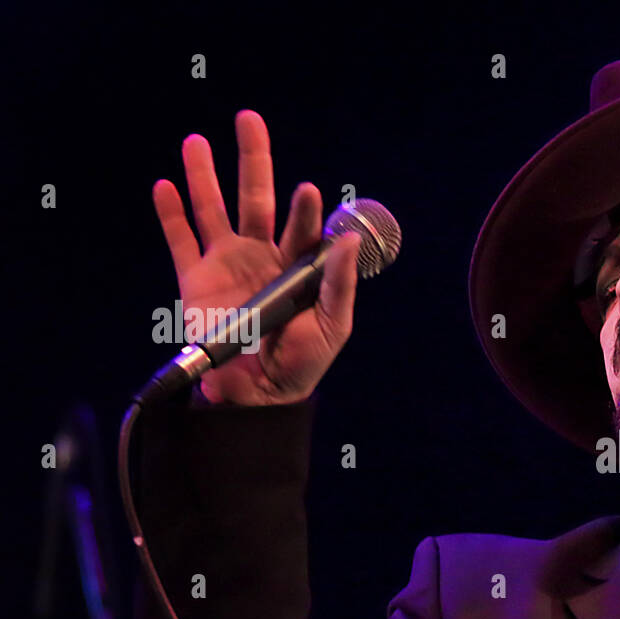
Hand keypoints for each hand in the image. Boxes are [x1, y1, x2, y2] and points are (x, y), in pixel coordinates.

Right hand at [152, 110, 362, 405]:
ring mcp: (227, 264)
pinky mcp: (196, 279)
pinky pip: (181, 240)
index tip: (307, 191)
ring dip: (204, 176)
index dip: (305, 209)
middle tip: (248, 119)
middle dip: (253, 159)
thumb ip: (339, 282)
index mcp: (297, 265)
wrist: (259, 393)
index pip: (302, 226)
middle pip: (255, 198)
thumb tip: (351, 240)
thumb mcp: (332, 325)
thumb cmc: (303, 361)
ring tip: (196, 141)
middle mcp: (262, 256)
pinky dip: (170, 214)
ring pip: (213, 209)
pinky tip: (164, 187)